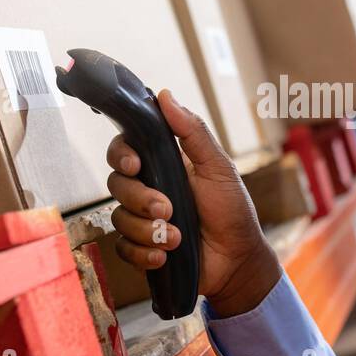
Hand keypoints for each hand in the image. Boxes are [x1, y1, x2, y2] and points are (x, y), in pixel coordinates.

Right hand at [105, 89, 281, 317]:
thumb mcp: (218, 168)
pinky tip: (164, 256)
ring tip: (175, 238)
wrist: (238, 260)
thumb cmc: (232, 211)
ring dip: (147, 230)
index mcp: (164, 165)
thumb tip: (165, 95)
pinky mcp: (142, 248)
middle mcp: (148, 189)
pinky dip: (143, 253)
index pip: (125, 149)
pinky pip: (123, 248)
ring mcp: (143, 220)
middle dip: (140, 199)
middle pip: (116, 184)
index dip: (121, 154)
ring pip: (119, 218)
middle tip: (168, 210)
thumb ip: (192, 133)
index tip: (135, 165)